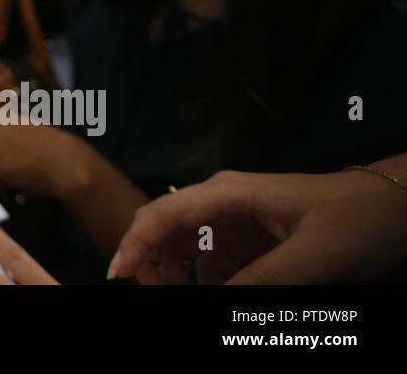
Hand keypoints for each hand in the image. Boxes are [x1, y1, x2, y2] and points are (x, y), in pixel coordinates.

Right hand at [110, 166, 406, 283]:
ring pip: (186, 248)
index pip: (165, 214)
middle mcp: (223, 201)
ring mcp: (236, 219)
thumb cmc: (359, 220)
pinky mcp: (250, 237)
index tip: (118, 276)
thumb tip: (214, 302)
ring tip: (184, 295)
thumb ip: (263, 282)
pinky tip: (223, 294)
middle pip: (166, 229)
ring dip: (179, 275)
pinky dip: (209, 282)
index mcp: (230, 194)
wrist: (399, 206)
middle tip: (157, 295)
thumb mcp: (314, 256)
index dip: (136, 243)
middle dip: (153, 264)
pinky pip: (214, 261)